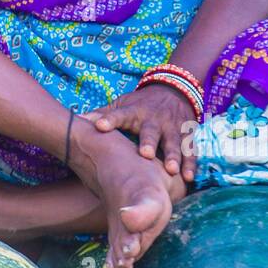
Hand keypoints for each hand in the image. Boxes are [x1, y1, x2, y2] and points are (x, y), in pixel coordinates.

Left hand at [83, 83, 197, 180]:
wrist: (173, 89)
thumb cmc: (140, 104)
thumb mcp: (121, 105)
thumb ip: (102, 114)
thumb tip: (76, 121)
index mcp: (133, 112)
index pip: (119, 114)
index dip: (109, 119)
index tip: (99, 126)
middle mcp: (153, 119)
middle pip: (150, 131)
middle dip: (148, 142)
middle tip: (144, 154)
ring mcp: (172, 127)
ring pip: (173, 143)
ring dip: (173, 156)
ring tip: (172, 171)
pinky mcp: (186, 134)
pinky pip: (190, 150)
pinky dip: (191, 163)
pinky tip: (189, 178)